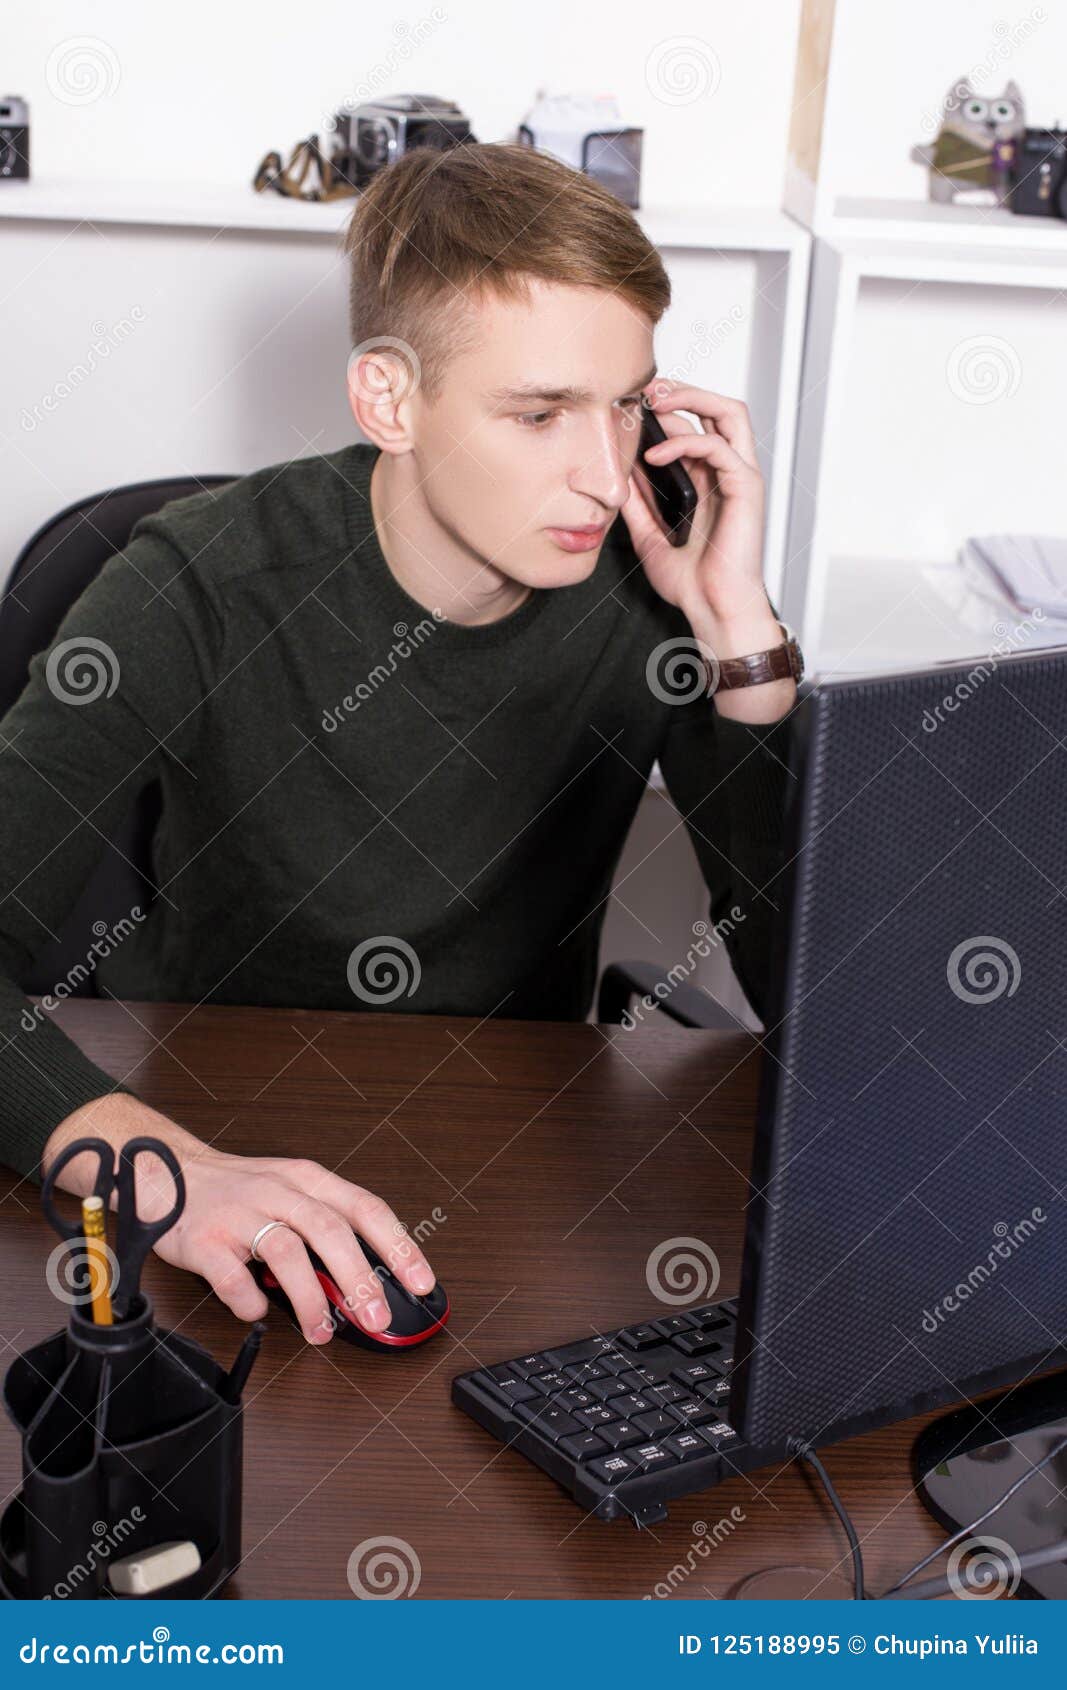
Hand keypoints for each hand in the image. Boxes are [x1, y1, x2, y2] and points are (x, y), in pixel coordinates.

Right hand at [44, 1098, 436, 1344]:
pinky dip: (249, 1300)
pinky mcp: (204, 1239)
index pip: (365, 1209)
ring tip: (321, 1331)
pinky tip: (259, 1311)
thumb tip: (369, 1281)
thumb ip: (327, 1229)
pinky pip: (231, 1276)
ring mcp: (240, 1213)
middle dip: (359, 1280)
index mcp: (308, 1180)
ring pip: (287, 1252)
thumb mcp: (290, 1193)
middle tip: (376, 1318)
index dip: (398, 1246)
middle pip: (330, 1232)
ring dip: (310, 1299)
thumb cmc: (239, 1190)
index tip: (420, 1282)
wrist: (169, 1172)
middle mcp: (278, 1191)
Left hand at [621, 379, 767, 628]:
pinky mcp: (746, 487)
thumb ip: (636, 504)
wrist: (713, 609)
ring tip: (655, 401)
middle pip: (716, 408)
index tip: (630, 407)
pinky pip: (719, 447)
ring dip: (691, 398)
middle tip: (644, 389)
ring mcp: (740, 477)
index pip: (693, 426)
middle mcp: (728, 473)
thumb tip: (616, 474)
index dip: (666, 411)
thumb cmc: (691, 581)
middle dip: (681, 390)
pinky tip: (654, 455)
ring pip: (728, 413)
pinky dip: (685, 442)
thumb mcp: (648, 535)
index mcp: (709, 480)